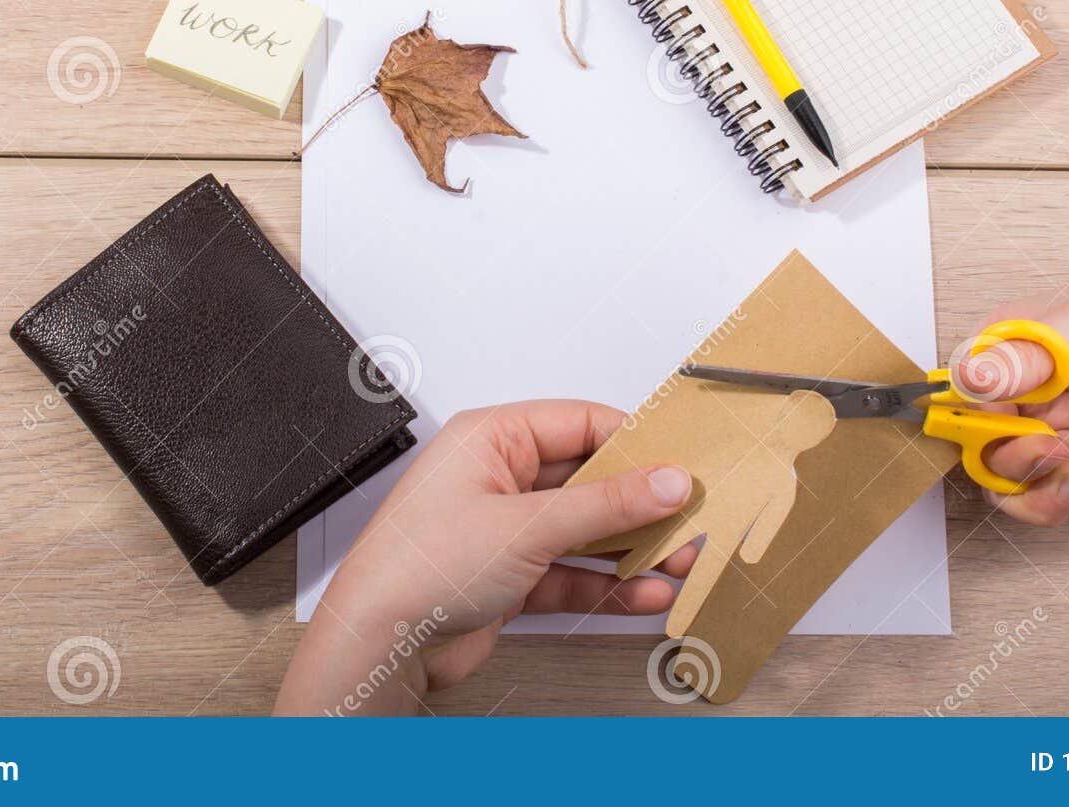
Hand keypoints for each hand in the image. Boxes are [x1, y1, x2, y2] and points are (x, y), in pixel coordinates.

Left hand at [273, 400, 695, 714]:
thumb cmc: (418, 568)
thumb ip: (605, 505)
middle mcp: (497, 477)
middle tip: (691, 516)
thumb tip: (664, 481)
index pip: (580, 423)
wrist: (377, 644)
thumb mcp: (526, 526)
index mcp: (491, 438)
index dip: (635, 442)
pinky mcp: (510, 577)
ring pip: (585, 530)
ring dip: (633, 548)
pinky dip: (608, 584)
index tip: (683, 462)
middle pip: (589, 480)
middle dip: (641, 504)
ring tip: (682, 559)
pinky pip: (572, 573)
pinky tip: (647, 592)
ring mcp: (504, 529)